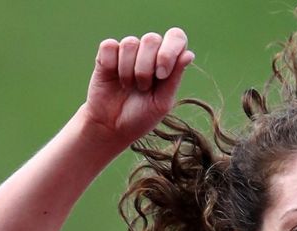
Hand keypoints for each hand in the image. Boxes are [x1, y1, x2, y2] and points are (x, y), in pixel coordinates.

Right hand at [81, 28, 194, 147]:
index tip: (162, 74)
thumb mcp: (162, 102)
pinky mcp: (107, 55)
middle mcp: (149, 53)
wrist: (112, 128)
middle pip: (151, 39)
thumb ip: (174, 78)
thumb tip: (189, 54)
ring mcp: (128, 53)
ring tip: (129, 87)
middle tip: (143, 87)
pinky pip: (110, 46)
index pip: (176, 37)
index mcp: (168, 62)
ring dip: (129, 70)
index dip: (170, 50)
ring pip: (130, 43)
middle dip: (147, 67)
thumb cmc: (140, 117)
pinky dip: (111, 64)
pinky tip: (114, 78)